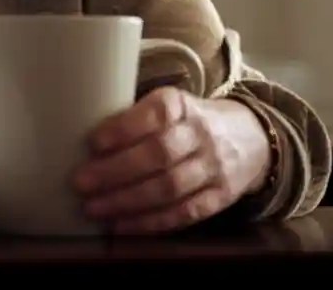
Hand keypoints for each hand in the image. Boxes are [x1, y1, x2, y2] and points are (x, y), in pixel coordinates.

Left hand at [71, 86, 272, 235]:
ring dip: (127, 202)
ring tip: (93, 208)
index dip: (124, 128)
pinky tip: (121, 226)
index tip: (93, 142)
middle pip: (159, 154)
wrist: (251, 138)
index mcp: (183, 105)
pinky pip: (184, 214)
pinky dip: (149, 223)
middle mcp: (202, 135)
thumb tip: (82, 143)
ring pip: (170, 188)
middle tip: (81, 182)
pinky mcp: (220, 197)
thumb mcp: (170, 107)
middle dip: (116, 171)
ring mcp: (214, 168)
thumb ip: (135, 120)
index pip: (156, 114)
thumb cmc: (189, 122)